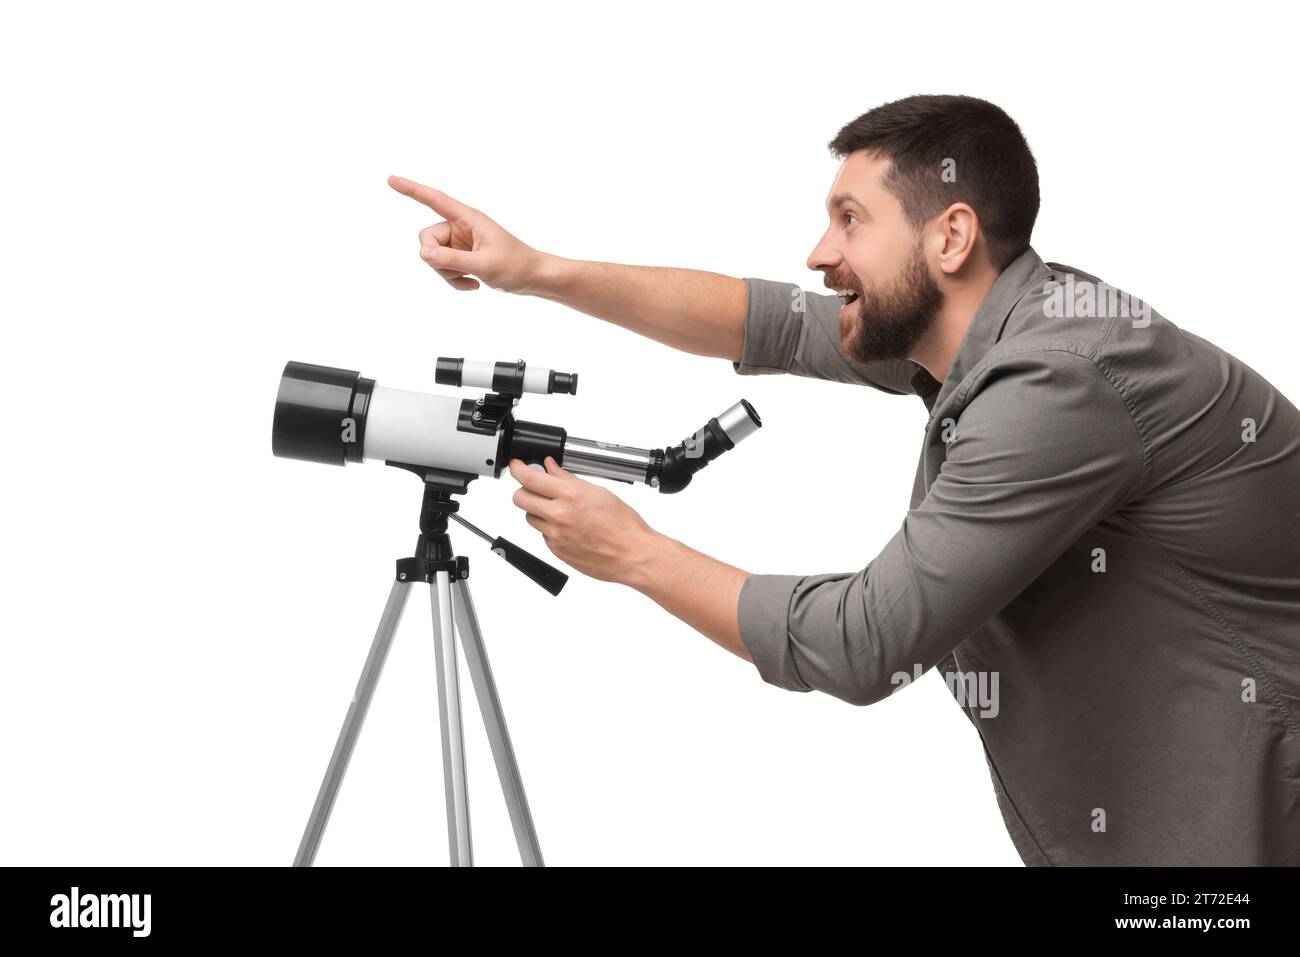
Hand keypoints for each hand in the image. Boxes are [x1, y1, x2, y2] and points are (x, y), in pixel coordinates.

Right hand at [387, 175, 550, 294]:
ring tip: (472, 279)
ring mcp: (460, 242)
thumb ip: (451, 260)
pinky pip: (443, 268)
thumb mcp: (483, 264)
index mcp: (468, 218)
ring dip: (447, 274)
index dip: (412, 190)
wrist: (534, 278)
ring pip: (433, 257)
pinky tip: (473, 285)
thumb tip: (422, 254)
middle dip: (437, 260)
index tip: (391, 180)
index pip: (435, 200)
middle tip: (460, 270)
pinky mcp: (462, 256)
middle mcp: (461, 227)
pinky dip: (454, 280)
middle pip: (427, 239)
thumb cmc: (516, 266)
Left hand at [507, 456, 655, 583]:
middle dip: (524, 490)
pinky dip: (550, 529)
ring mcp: (555, 535)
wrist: (632, 554)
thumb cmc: (623, 525)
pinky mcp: (556, 551)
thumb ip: (569, 480)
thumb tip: (552, 468)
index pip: (530, 478)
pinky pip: (543, 535)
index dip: (518, 469)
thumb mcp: (598, 492)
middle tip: (535, 488)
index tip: (517, 466)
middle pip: (520, 498)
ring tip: (560, 510)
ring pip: (530, 517)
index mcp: (570, 496)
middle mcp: (559, 516)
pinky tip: (569, 527)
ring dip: (538, 510)